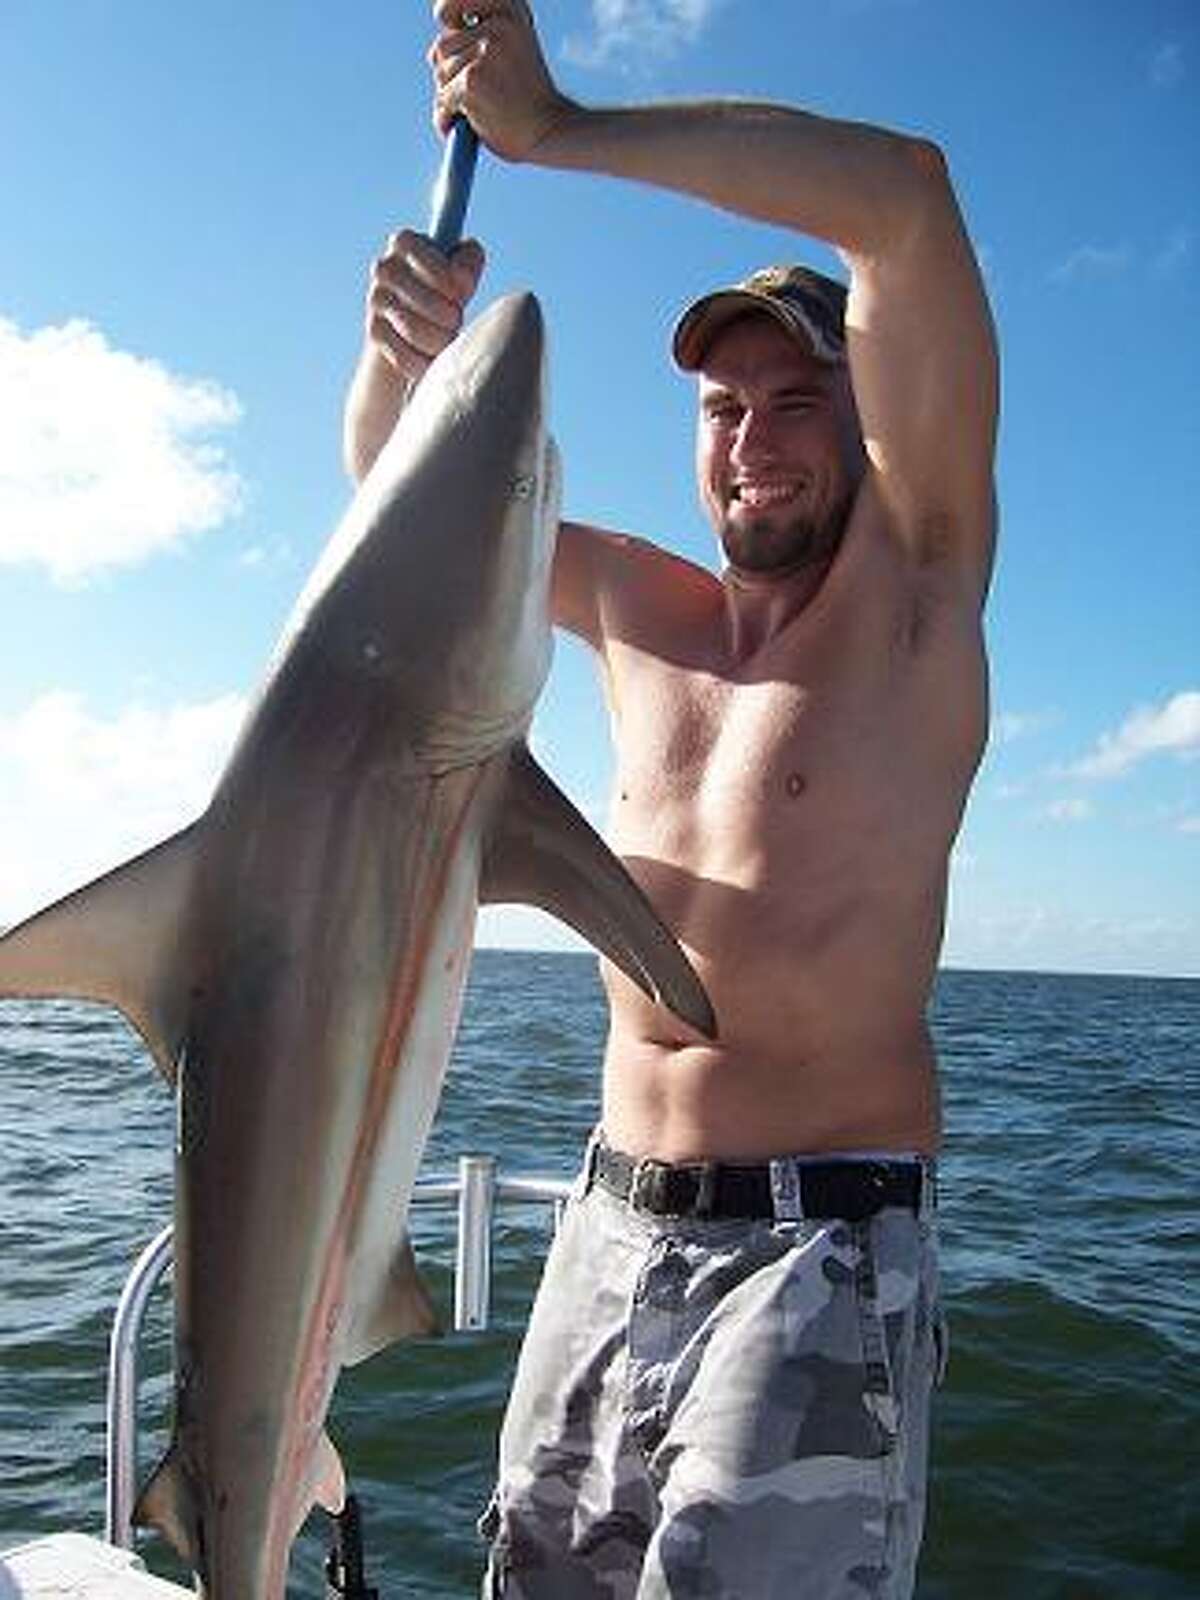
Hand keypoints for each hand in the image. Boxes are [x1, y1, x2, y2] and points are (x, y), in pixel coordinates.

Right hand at [364, 227, 485, 386]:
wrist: (420, 332)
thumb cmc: (448, 294)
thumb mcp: (464, 273)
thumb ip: (469, 263)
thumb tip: (461, 279)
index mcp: (405, 243)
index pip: (419, 253)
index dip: (443, 277)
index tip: (459, 293)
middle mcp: (385, 267)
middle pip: (421, 296)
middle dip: (449, 317)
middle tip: (456, 320)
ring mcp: (375, 299)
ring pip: (412, 327)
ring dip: (439, 340)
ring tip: (447, 341)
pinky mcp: (374, 330)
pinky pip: (401, 352)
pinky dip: (422, 361)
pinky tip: (432, 361)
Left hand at [429, 0, 574, 161]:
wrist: (550, 132)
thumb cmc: (529, 98)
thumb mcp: (511, 51)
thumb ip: (477, 41)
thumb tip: (434, 53)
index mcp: (510, 10)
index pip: (454, 3)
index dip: (448, 15)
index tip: (451, 26)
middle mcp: (499, 24)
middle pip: (444, 44)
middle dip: (451, 71)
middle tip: (480, 93)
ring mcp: (485, 51)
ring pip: (442, 72)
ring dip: (452, 96)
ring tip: (482, 110)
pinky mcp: (472, 79)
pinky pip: (443, 98)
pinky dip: (447, 118)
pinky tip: (469, 127)